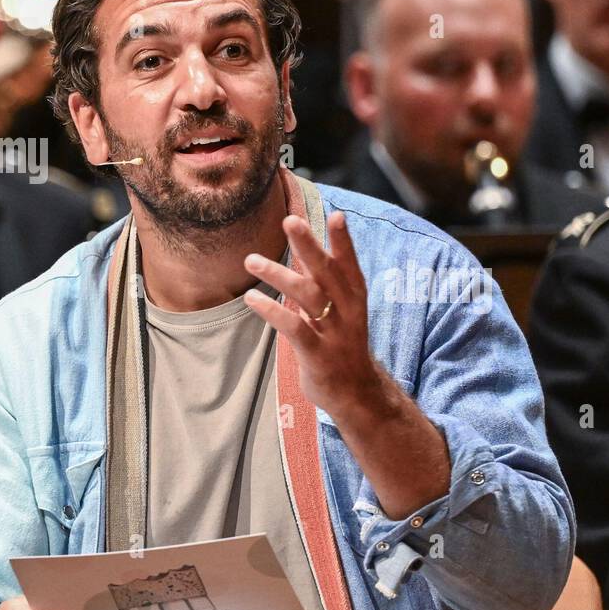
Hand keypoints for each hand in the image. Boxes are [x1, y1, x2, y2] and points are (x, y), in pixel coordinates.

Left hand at [243, 211, 384, 418]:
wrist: (356, 394)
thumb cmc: (343, 345)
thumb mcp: (342, 311)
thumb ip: (326, 283)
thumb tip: (306, 246)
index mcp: (355, 299)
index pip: (350, 265)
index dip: (344, 241)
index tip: (337, 214)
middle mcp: (347, 312)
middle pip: (327, 273)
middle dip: (309, 246)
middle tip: (290, 220)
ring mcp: (334, 334)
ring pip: (308, 296)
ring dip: (279, 275)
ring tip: (251, 260)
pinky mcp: (318, 355)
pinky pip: (294, 328)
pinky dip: (272, 311)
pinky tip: (252, 298)